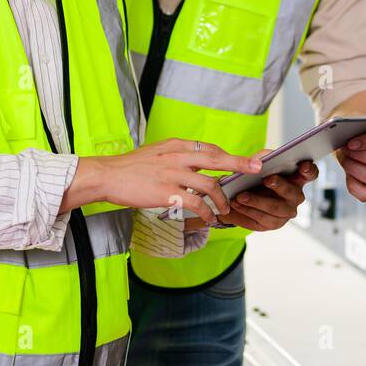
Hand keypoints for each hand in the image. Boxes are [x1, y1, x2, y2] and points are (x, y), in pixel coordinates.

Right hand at [65, 138, 260, 226]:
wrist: (108, 176)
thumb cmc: (131, 168)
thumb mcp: (157, 153)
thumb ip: (177, 157)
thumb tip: (196, 166)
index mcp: (176, 145)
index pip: (210, 148)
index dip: (229, 155)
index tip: (244, 161)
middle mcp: (178, 156)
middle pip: (216, 158)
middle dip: (240, 163)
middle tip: (257, 168)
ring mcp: (173, 174)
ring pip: (209, 184)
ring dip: (222, 199)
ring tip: (226, 209)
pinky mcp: (167, 193)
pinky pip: (196, 203)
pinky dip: (207, 212)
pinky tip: (209, 219)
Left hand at [219, 154, 317, 231]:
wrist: (239, 195)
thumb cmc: (255, 175)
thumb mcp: (257, 162)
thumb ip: (262, 159)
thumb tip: (260, 163)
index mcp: (297, 178)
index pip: (310, 174)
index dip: (309, 170)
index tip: (302, 166)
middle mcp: (296, 196)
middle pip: (293, 193)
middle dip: (280, 185)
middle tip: (266, 180)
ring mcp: (286, 212)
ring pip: (275, 208)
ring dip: (257, 201)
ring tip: (241, 196)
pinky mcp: (273, 223)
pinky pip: (262, 218)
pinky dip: (248, 210)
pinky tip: (237, 204)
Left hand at [336, 115, 365, 200]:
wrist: (355, 137)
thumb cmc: (355, 128)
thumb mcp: (353, 120)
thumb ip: (347, 121)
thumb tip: (332, 125)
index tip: (350, 142)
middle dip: (357, 155)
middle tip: (343, 149)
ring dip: (352, 168)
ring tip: (344, 159)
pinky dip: (353, 185)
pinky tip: (347, 174)